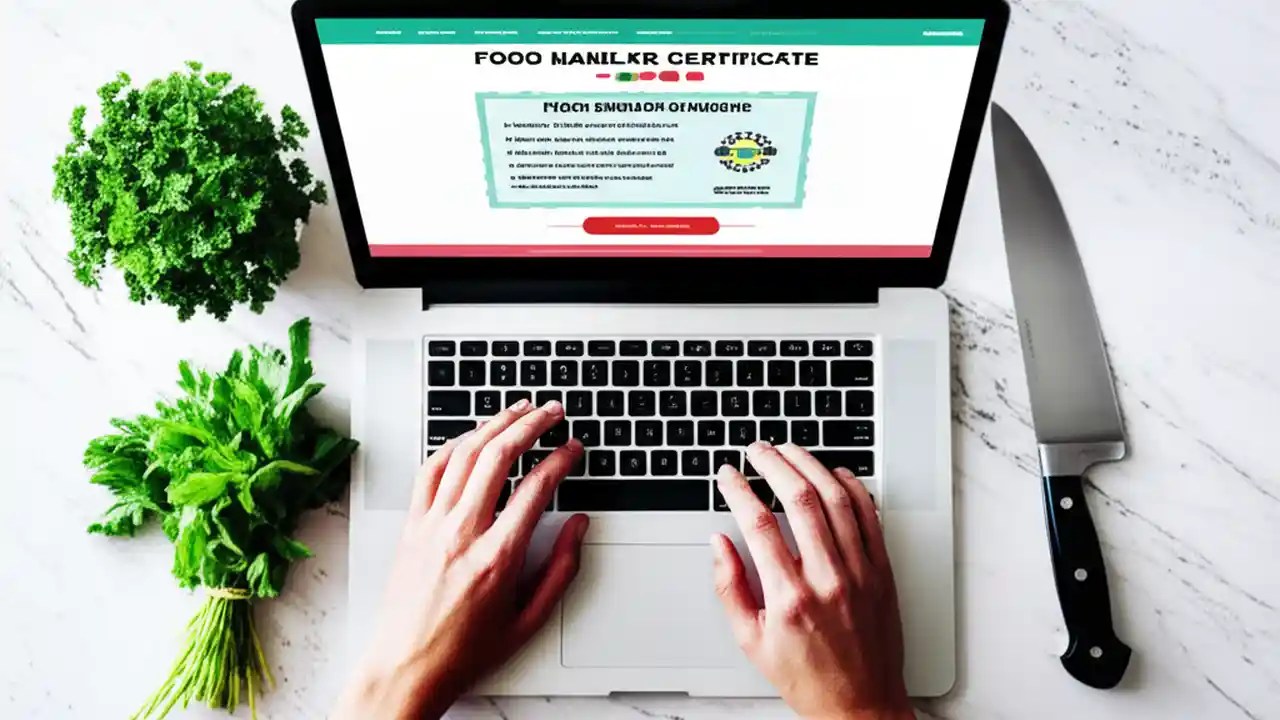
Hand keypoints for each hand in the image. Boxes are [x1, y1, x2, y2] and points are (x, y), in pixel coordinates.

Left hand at [334, 399, 587, 719]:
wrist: (405, 668)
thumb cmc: (463, 651)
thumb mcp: (529, 620)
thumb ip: (561, 570)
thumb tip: (579, 526)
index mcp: (496, 558)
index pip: (536, 488)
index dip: (561, 459)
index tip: (573, 448)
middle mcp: (461, 534)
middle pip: (498, 456)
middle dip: (531, 425)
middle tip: (552, 412)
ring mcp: (431, 526)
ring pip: (463, 454)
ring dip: (494, 424)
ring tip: (517, 410)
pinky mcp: (411, 526)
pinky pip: (430, 471)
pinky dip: (453, 445)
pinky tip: (471, 436)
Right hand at [713, 442, 910, 719]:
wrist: (860, 705)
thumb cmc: (806, 677)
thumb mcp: (750, 641)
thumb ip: (729, 587)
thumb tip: (718, 543)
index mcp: (789, 598)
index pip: (758, 523)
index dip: (739, 489)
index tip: (728, 474)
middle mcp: (827, 579)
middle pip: (800, 499)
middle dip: (774, 464)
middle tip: (758, 450)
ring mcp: (860, 572)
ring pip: (837, 499)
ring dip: (811, 465)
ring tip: (791, 450)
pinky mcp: (883, 571)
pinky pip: (870, 516)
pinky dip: (853, 487)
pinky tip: (835, 474)